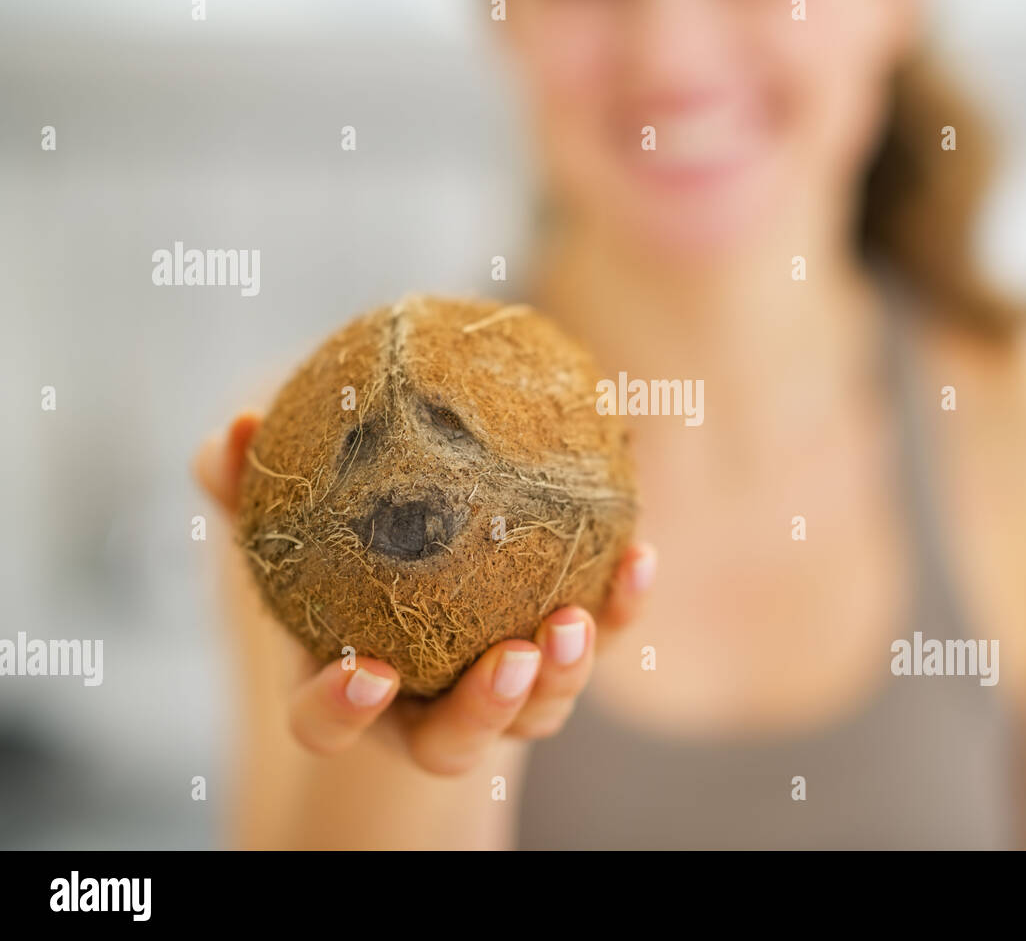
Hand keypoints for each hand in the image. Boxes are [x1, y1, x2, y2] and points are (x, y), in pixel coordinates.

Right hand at [194, 411, 654, 774]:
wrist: (414, 567)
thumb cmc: (338, 554)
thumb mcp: (290, 526)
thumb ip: (251, 491)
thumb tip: (235, 431)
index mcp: (354, 688)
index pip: (328, 723)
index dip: (343, 709)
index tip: (369, 671)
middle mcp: (426, 708)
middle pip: (455, 744)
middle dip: (486, 710)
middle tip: (513, 658)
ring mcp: (499, 693)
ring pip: (537, 711)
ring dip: (565, 671)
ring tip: (575, 619)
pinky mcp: (557, 658)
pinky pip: (597, 644)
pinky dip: (619, 607)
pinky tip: (640, 554)